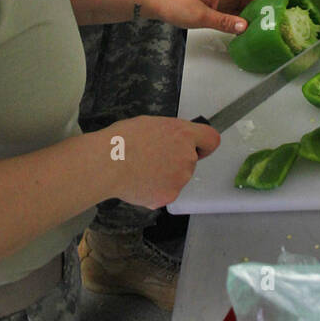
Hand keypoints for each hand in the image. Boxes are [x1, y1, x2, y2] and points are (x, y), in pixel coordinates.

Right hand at [104, 115, 219, 208]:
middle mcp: (187, 157)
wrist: (108, 163)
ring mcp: (180, 179)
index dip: (203, 145)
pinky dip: (154, 190)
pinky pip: (165, 192)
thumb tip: (172, 141)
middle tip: (151, 158)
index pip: (211, 139)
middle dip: (175, 160)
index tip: (196, 148)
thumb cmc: (123, 139)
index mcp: (184, 135)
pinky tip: (138, 182)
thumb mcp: (150, 124)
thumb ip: (170, 134)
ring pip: (177, 177)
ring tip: (140, 171)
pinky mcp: (169, 196)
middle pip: (189, 160)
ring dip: (164, 176)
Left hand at [143, 0, 287, 33]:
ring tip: (278, 19)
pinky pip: (237, 12)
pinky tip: (256, 27)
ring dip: (261, 9)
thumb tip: (247, 27)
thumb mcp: (200, 16)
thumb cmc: (176, 4)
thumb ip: (224, 22)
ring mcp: (222, 0)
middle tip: (290, 9)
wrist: (157, 3)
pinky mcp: (217, 9)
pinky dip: (248, 18)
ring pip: (247, 2)